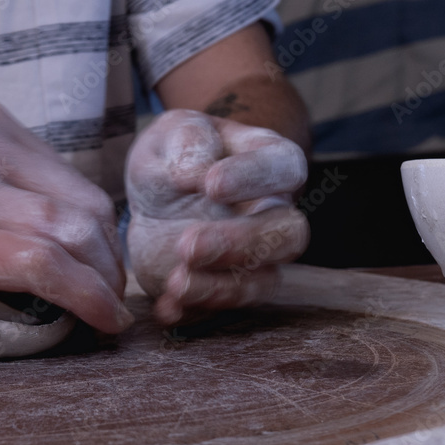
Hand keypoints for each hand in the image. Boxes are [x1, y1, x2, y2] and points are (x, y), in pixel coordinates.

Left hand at [125, 109, 308, 323]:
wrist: (156, 192)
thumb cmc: (176, 153)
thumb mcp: (173, 131)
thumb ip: (187, 140)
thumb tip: (194, 175)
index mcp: (270, 162)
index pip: (284, 168)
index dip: (254, 179)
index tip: (212, 185)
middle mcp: (273, 214)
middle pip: (289, 236)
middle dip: (242, 244)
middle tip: (189, 245)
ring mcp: (253, 258)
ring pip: (263, 282)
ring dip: (221, 288)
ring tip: (176, 282)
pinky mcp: (221, 286)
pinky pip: (221, 310)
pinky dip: (194, 313)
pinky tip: (166, 308)